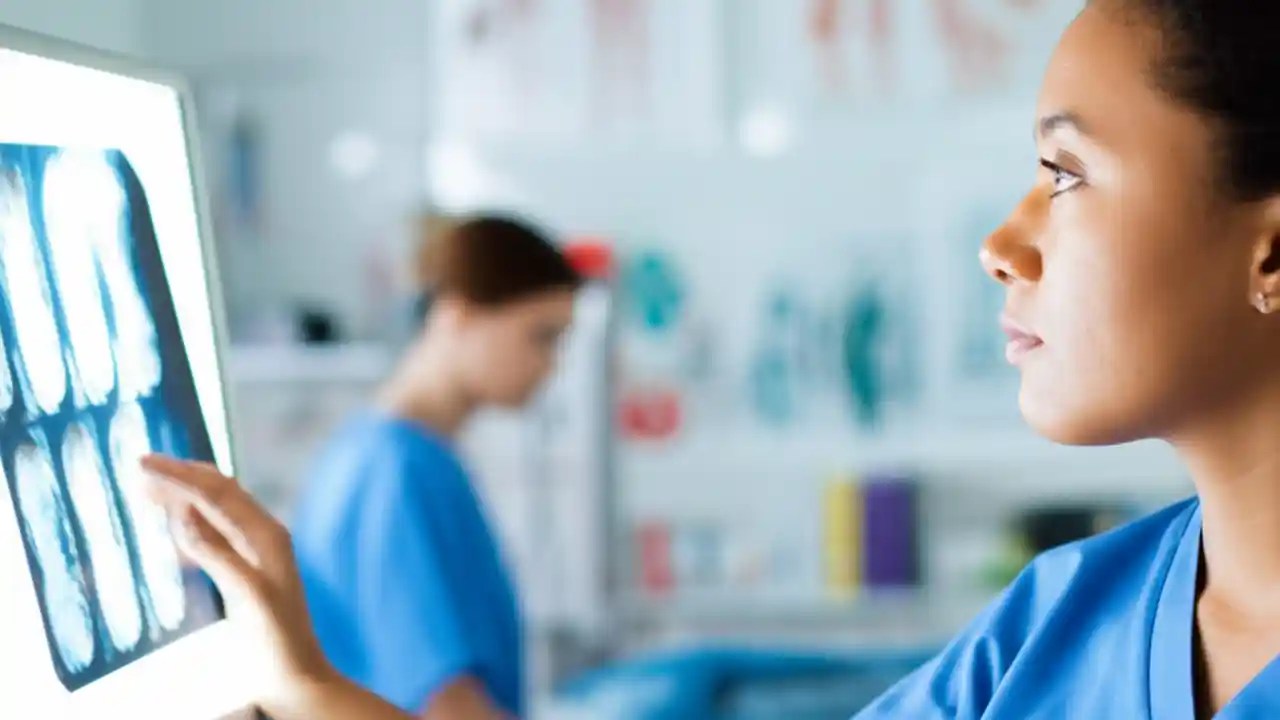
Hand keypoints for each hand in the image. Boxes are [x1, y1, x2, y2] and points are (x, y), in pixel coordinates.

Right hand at [140, 455, 335, 706]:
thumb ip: (215, 552)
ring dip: (183, 495)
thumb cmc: (276, 638)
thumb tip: (183, 511)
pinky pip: (215, 535)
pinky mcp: (245, 571)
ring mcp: (255, 552)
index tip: (143, 462)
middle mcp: (263, 536)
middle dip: (181, 476)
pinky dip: (190, 523)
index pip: (216, 493)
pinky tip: (172, 524)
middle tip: (141, 463)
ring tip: (149, 485)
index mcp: (267, 534)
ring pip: (215, 512)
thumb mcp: (245, 594)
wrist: (296, 676)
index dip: (179, 475)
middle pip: (217, 493)